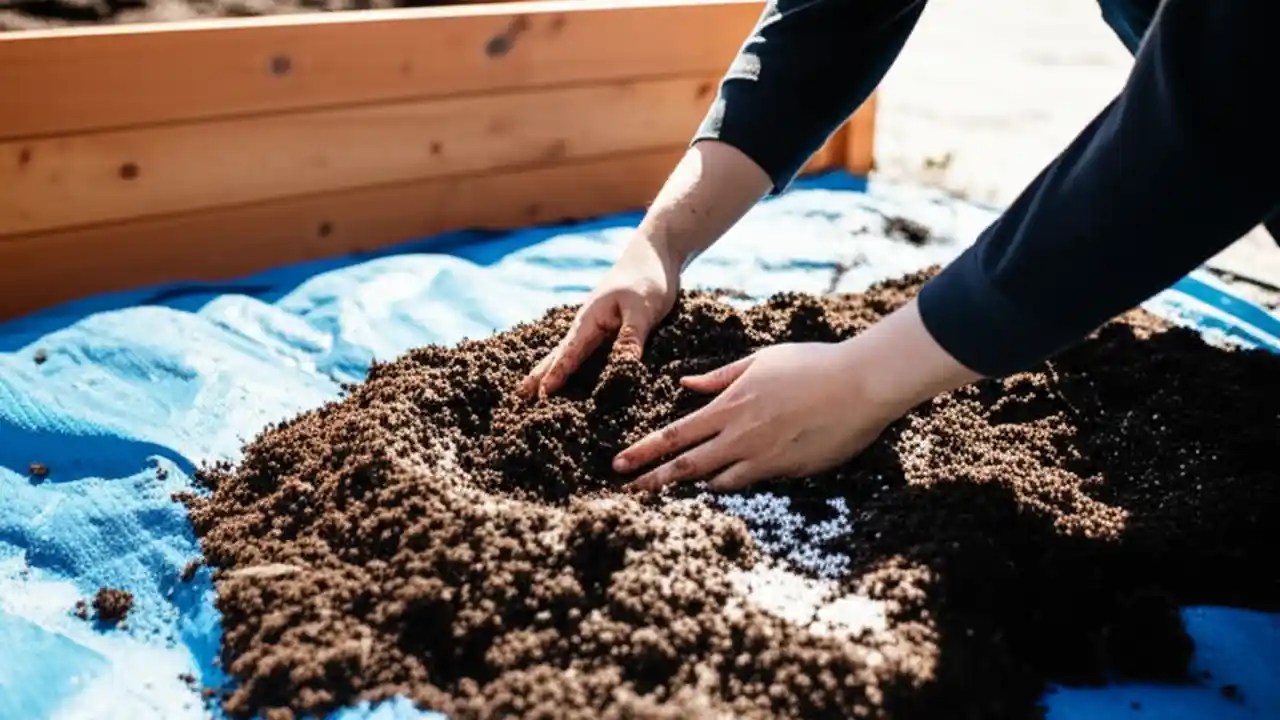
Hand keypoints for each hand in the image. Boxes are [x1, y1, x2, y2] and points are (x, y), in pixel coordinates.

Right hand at [520, 236, 679, 397]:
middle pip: (558, 354)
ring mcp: (594, 324)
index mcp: (590, 320)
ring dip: (550, 369)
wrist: (654, 252)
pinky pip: (583, 350)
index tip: (540, 396)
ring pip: (567, 352)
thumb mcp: (643, 310)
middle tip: (519, 396)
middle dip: (540, 374)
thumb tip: (622, 369)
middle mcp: (586, 324)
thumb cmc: (648, 278)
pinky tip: (568, 372)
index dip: (556, 375)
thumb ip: (631, 338)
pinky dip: (571, 363)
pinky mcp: (606, 325)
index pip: (569, 354)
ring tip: (533, 389)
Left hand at [615, 301, 982, 491]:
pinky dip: (730, 484)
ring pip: (717, 482)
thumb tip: (686, 384)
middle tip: (629, 491)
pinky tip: (720, 483)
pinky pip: (751, 482)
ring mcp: (765, 458)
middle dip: (653, 480)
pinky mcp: (788, 472)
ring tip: (669, 489)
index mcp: (731, 406)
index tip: (619, 465)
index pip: (675, 436)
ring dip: (692, 485)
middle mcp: (742, 436)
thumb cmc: (813, 364)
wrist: (862, 385)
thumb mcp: (761, 360)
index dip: (644, 452)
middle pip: (686, 467)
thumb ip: (721, 377)